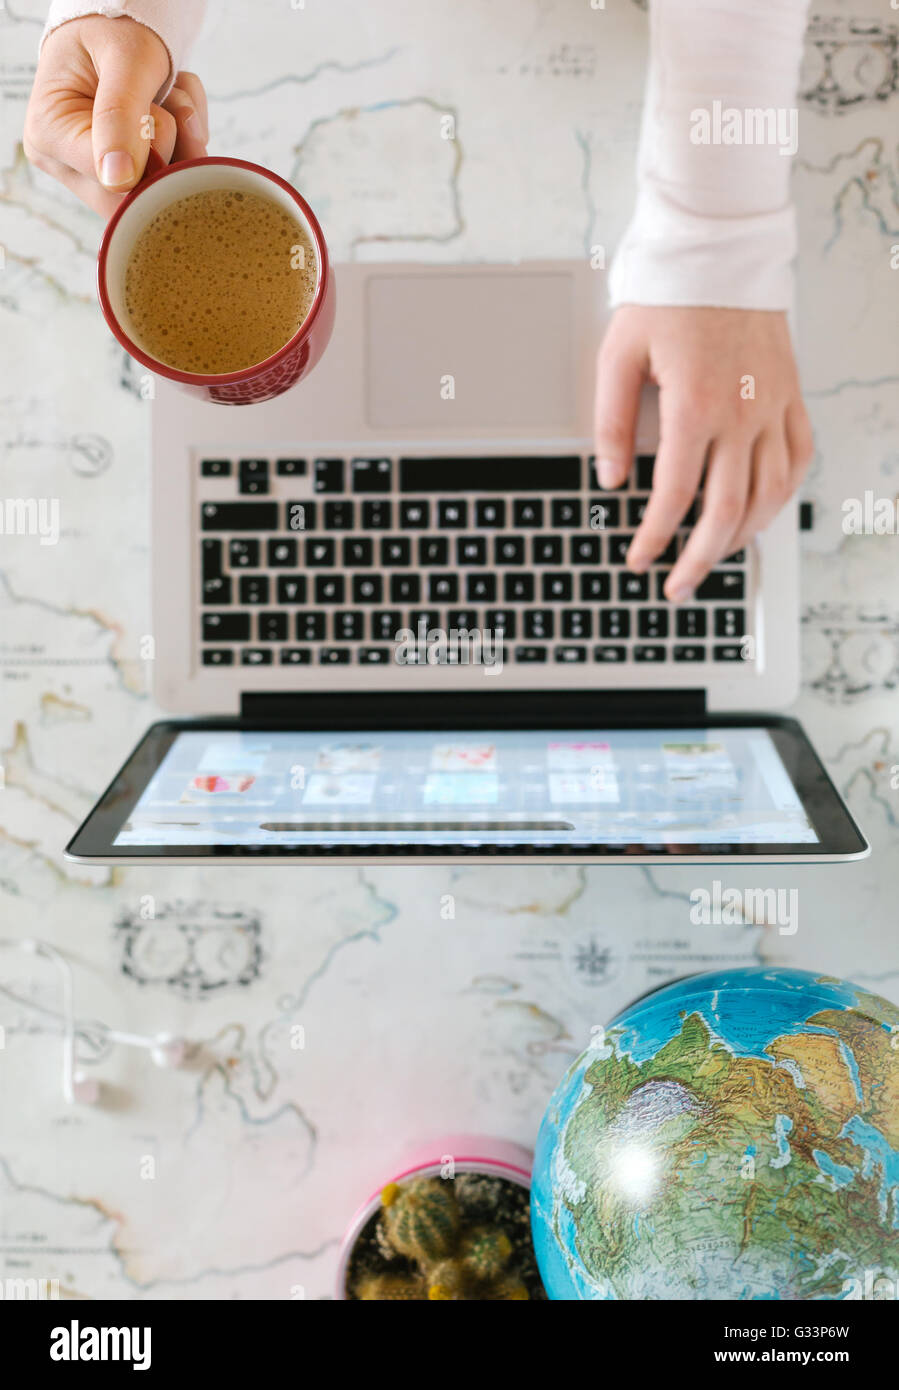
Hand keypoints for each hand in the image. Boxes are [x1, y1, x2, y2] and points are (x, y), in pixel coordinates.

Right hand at [24, 16, 207, 217]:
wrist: (119, 26)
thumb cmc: (112, 31)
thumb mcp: (124, 57)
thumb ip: (121, 113)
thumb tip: (118, 179)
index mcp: (49, 137)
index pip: (112, 180)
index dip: (152, 149)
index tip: (160, 108)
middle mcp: (68, 166)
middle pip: (136, 197)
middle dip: (172, 147)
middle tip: (170, 101)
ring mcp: (99, 176)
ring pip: (160, 191)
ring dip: (185, 141)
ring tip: (169, 96)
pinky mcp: (130, 178)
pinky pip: (174, 180)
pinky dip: (189, 142)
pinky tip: (172, 109)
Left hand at [593, 305, 813, 600]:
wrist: (721, 249)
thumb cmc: (668, 296)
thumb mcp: (619, 355)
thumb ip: (612, 422)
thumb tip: (613, 478)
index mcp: (695, 405)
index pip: (675, 496)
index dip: (654, 537)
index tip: (638, 557)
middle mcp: (742, 413)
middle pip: (726, 512)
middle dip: (698, 560)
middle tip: (676, 586)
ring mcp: (774, 406)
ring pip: (768, 496)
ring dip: (740, 539)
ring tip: (713, 559)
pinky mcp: (791, 396)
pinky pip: (798, 460)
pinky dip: (781, 496)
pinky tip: (759, 514)